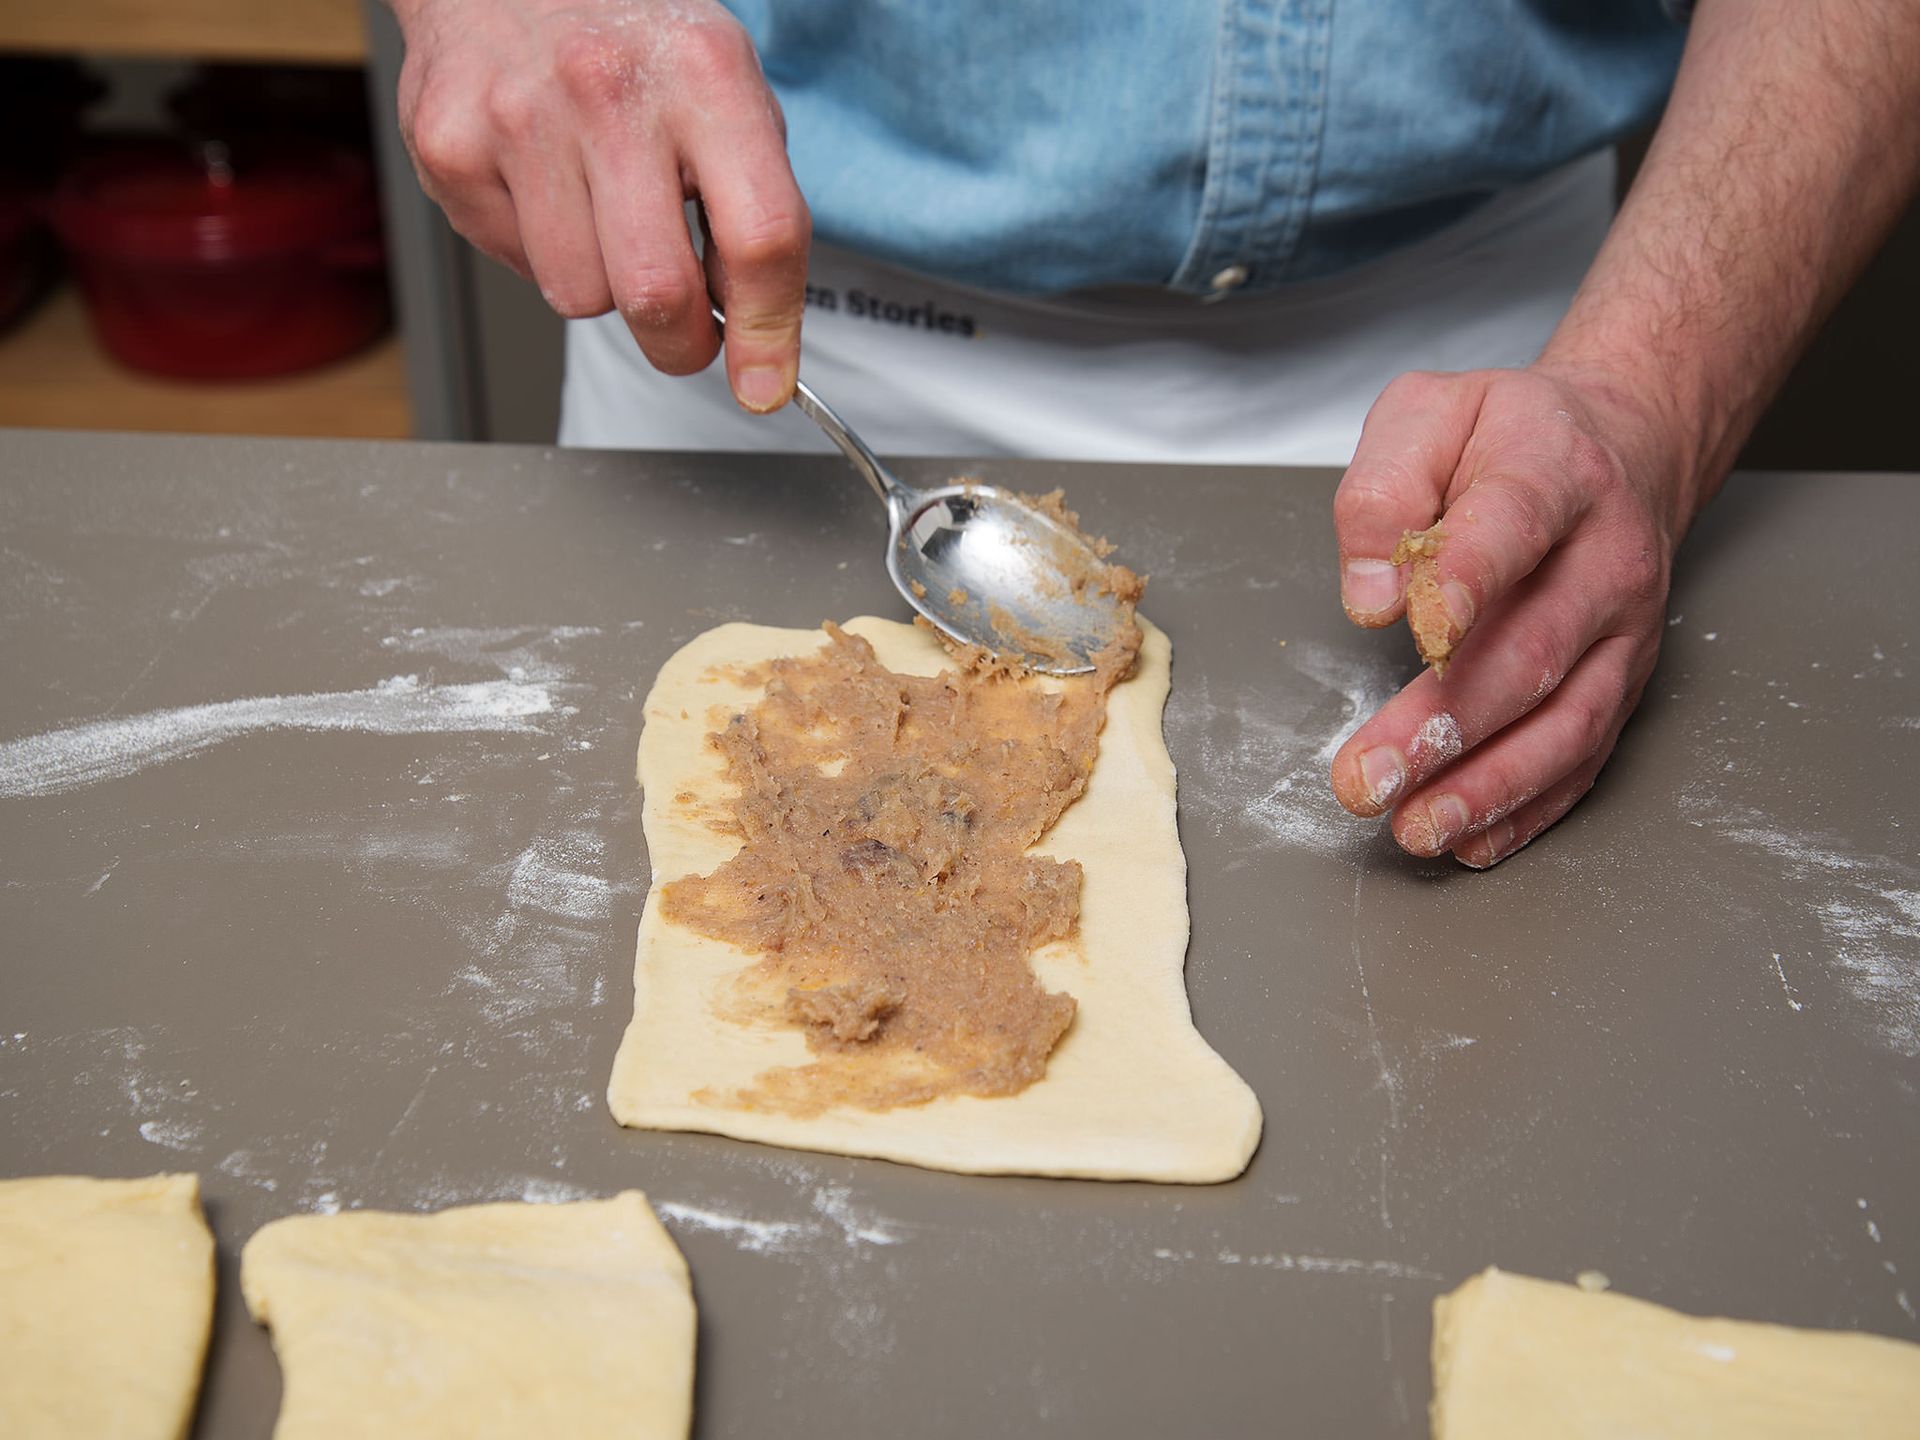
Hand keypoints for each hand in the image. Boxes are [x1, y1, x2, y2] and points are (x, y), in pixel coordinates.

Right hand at [389, 0, 809, 410]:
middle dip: (680, 343)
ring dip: (603, 285)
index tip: (764, 385)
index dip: (769, 333)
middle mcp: (608, 91)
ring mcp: (519, 119)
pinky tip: (545, 185)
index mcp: (704, 75)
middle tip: (685, 327)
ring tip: (603, 214)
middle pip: (656, 295)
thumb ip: (754, 208)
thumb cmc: (632, 39)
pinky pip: (516, 265)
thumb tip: (760, 336)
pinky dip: (541, 250)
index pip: (761, 236)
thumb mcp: (725, 93)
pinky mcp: (449, 148)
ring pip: (580, 298)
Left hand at [1328, 365, 1696, 866]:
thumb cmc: (1504, 438)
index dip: (1469, 579)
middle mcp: (1605, 557)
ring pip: (1567, 721)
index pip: (1513, 524)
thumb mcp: (1425, 415)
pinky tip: (1474, 839)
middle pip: (1532, 648)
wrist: (1619, 446)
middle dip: (1447, 724)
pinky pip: (1586, 758)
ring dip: (1488, 785)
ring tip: (1415, 826)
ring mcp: (1625, 631)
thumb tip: (1372, 593)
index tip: (1422, 630)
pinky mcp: (1624, 684)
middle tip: (1369, 774)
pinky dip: (1530, 807)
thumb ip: (1385, 490)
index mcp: (1552, 470)